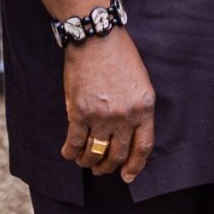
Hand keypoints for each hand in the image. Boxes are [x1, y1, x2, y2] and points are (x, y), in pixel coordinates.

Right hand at [60, 30, 155, 182]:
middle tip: (101, 170)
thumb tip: (124, 134)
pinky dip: (71, 152)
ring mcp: (102, 115)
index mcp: (144, 107)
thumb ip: (135, 109)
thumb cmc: (119, 54)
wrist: (96, 37)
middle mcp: (125, 116)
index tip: (127, 176)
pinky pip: (75, 142)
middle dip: (108, 167)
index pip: (142, 147)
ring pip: (95, 152)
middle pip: (117, 154)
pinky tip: (69, 153)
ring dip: (89, 162)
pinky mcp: (79, 112)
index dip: (135, 166)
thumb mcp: (139, 81)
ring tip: (85, 162)